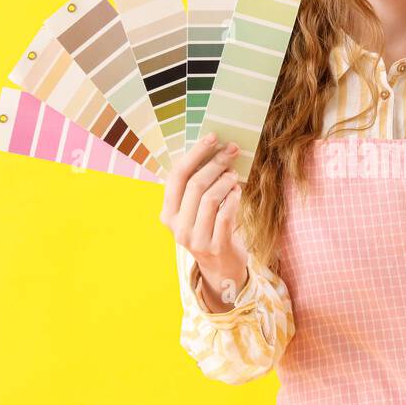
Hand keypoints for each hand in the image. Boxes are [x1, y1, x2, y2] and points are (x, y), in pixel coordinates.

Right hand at [160, 133, 248, 311]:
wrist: (221, 266)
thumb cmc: (209, 229)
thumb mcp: (194, 211)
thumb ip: (196, 187)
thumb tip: (213, 150)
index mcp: (168, 213)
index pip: (177, 176)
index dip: (195, 154)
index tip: (212, 138)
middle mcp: (177, 227)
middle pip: (195, 184)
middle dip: (215, 163)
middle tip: (231, 150)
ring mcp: (195, 239)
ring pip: (210, 198)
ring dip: (225, 180)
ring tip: (234, 174)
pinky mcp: (215, 246)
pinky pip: (225, 215)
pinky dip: (234, 198)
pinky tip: (238, 191)